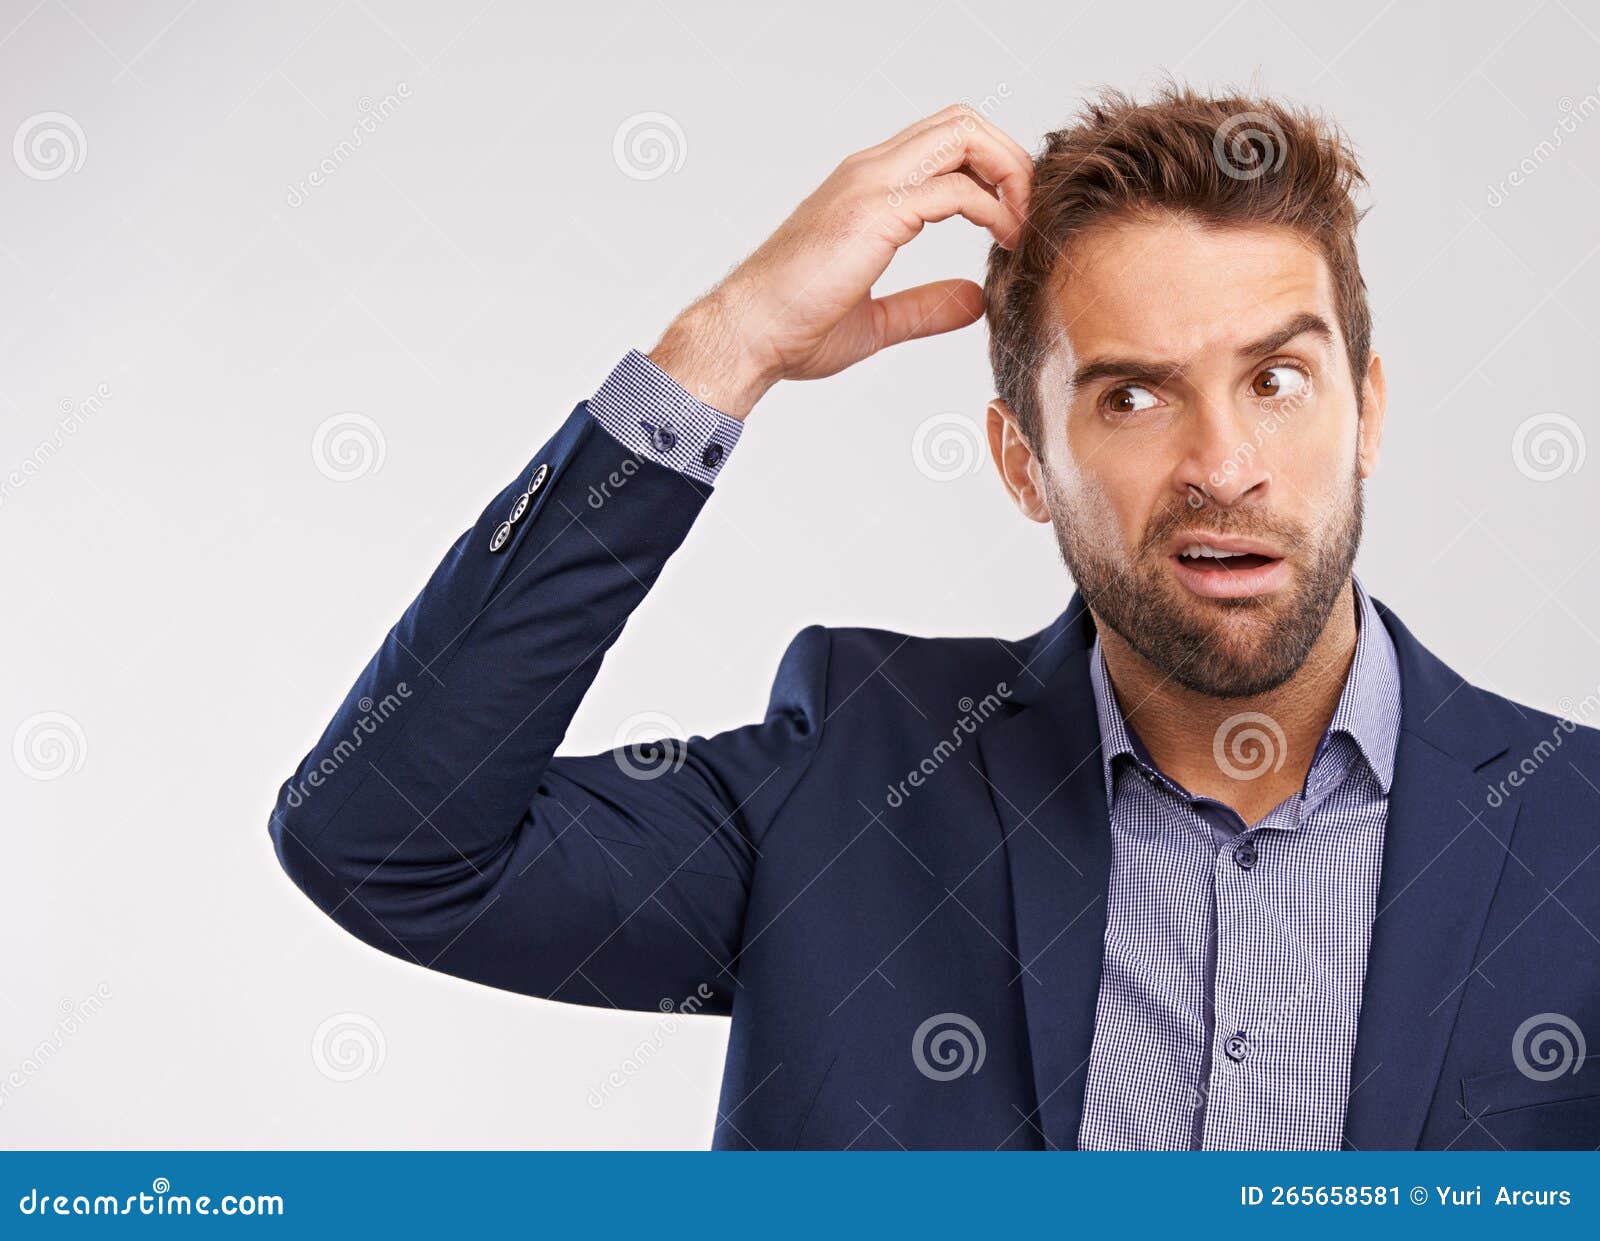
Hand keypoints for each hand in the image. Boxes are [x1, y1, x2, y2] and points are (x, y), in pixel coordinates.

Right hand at [650, 104, 1032, 417]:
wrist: (748, 337)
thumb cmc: (793, 328)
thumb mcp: (876, 320)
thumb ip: (926, 306)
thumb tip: (975, 300)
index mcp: (866, 188)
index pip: (944, 142)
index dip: (991, 172)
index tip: (1012, 222)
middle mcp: (869, 173)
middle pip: (961, 122)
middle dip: (1010, 160)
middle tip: (1028, 214)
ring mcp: (870, 186)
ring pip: (962, 135)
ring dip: (1010, 175)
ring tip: (1024, 226)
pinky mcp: (874, 213)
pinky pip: (955, 189)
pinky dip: (994, 210)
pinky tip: (1004, 242)